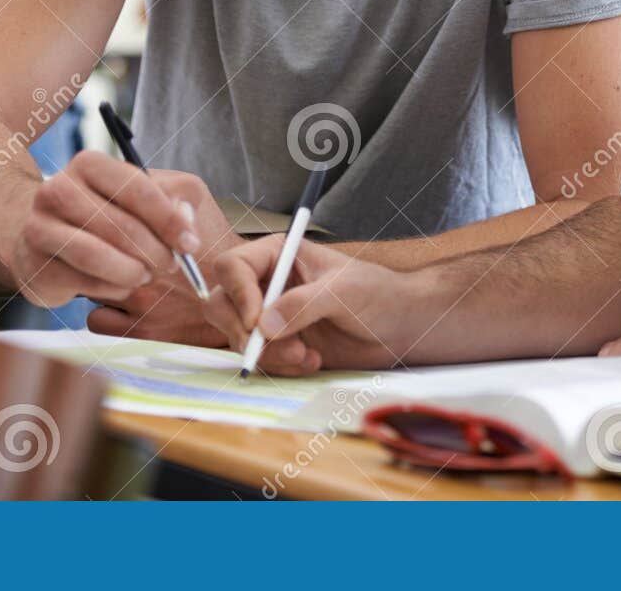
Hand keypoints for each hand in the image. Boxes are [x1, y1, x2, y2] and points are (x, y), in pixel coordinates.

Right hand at [10, 151, 239, 308]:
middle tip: (172, 266)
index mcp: (88, 164)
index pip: (137, 188)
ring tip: (146, 276)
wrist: (49, 241)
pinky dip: (110, 289)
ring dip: (132, 272)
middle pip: (119, 226)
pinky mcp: (34, 265)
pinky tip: (119, 285)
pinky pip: (81, 282)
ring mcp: (39, 228)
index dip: (169, 220)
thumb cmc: (108, 215)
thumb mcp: (146, 197)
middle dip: (155, 251)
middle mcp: (57, 190)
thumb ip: (177, 199)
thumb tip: (186, 222)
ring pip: (96, 256)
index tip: (191, 245)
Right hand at [202, 237, 418, 375]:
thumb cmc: (378, 295)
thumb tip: (263, 326)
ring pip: (238, 337)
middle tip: (278, 348)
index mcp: (278, 254)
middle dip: (245, 333)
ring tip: (307, 355)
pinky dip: (280, 367)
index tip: (257, 324)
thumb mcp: (344, 292)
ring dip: (269, 355)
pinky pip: (259, 359)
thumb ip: (304, 304)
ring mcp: (269, 315)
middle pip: (222, 304)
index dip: (238, 294)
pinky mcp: (278, 343)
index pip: (233, 266)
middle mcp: (266, 283)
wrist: (398, 327)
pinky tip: (312, 361)